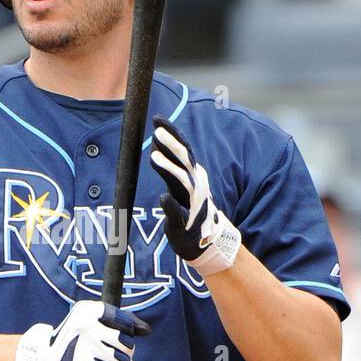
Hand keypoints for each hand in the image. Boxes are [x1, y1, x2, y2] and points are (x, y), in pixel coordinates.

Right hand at [15, 300, 150, 360]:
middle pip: (127, 344)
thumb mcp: (90, 321)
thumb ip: (120, 321)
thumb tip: (146, 330)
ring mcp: (84, 345)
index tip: (123, 338)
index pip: (126, 323)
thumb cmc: (72, 341)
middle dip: (125, 354)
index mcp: (88, 310)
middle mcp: (86, 325)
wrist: (41, 360)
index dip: (129, 334)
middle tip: (109, 356)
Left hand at [149, 114, 241, 274]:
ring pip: (182, 184)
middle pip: (185, 162)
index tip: (157, 119)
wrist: (206, 240)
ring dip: (169, 170)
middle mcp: (195, 185)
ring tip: (153, 158)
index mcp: (194, 173)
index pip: (184, 149)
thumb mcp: (183, 180)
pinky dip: (171, 205)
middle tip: (157, 132)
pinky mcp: (183, 222)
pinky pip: (178, 213)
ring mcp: (191, 203)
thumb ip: (171, 161)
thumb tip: (157, 138)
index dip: (172, 133)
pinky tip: (163, 198)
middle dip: (172, 146)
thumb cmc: (189, 206)